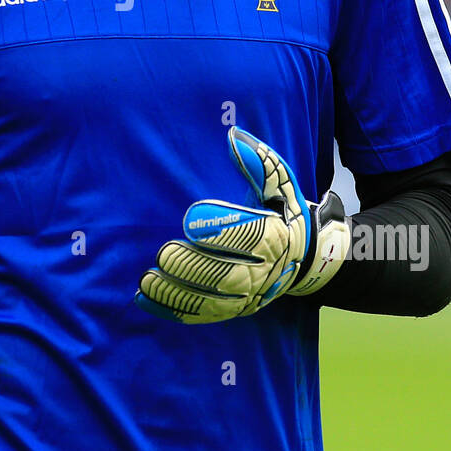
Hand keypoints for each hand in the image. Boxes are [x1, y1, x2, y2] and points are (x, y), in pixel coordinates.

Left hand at [136, 127, 349, 322]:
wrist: (304, 255)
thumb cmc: (281, 209)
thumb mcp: (278, 184)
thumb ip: (257, 162)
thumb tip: (233, 136)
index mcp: (277, 237)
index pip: (250, 236)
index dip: (221, 229)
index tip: (189, 220)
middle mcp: (265, 271)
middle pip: (228, 275)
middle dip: (194, 266)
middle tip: (163, 254)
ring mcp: (251, 295)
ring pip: (213, 300)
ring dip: (178, 292)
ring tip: (148, 280)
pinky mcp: (236, 309)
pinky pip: (204, 314)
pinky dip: (174, 309)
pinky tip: (146, 300)